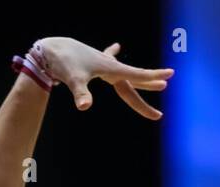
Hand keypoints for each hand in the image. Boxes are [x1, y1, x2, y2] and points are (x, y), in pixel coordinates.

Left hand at [35, 37, 173, 116]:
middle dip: (148, 83)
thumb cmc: (63, 63)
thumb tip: (84, 106)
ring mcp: (101, 62)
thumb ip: (81, 94)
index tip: (168, 77)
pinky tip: (115, 47)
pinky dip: (112, 54)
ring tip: (148, 76)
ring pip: (122, 70)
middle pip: (132, 77)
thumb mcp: (73, 80)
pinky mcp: (91, 60)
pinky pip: (107, 58)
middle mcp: (109, 65)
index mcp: (110, 69)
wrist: (50, 48)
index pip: (136, 75)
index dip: (152, 78)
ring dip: (136, 73)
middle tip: (165, 84)